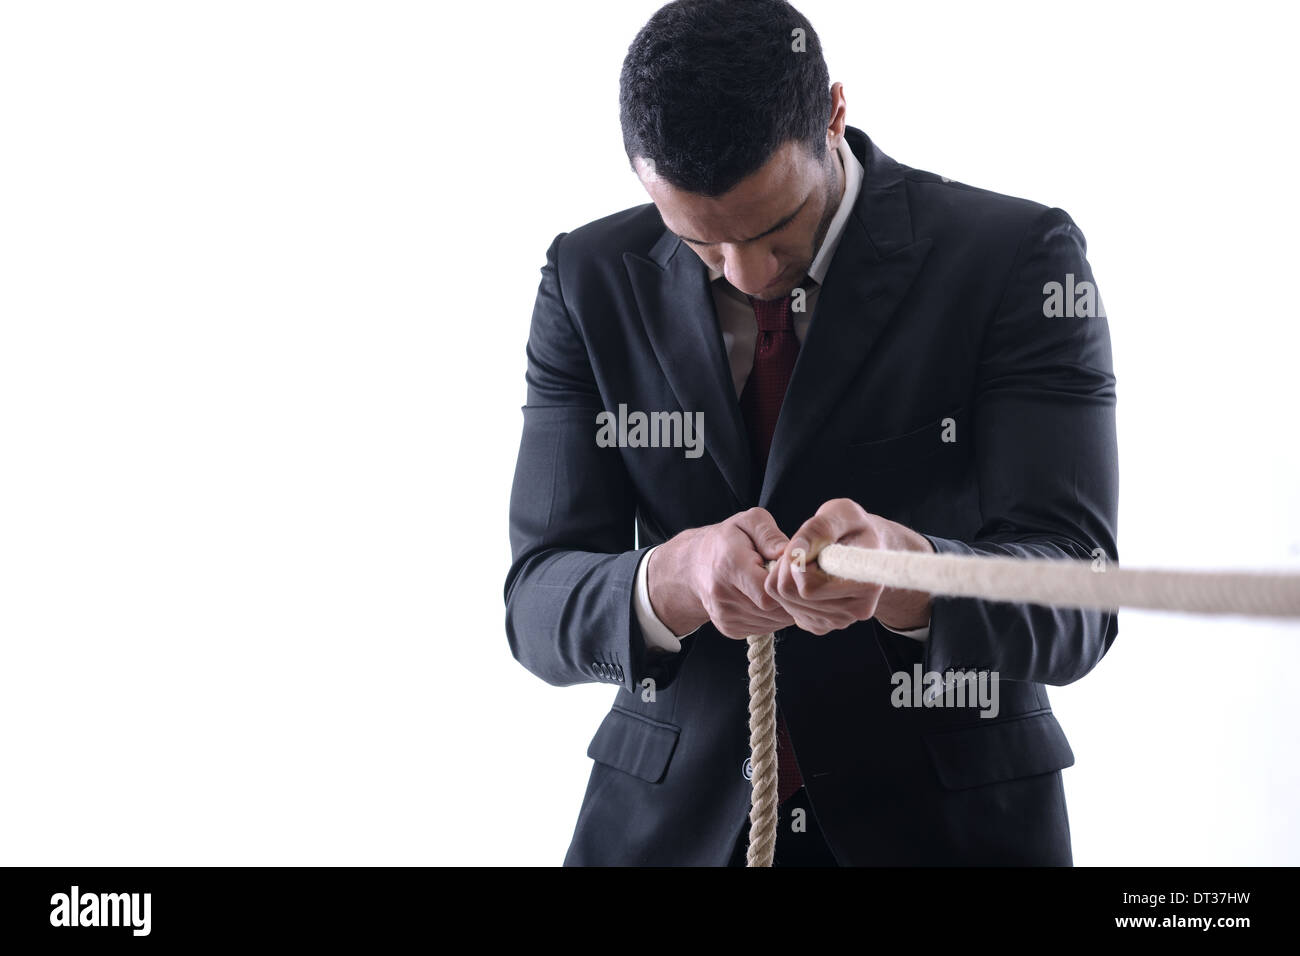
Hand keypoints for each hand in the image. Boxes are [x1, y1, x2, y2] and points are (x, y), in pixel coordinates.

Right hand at [647, 507, 796, 639]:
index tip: (786, 569)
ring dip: (782, 607)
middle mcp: (722, 595)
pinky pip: (764, 628)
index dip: (785, 584)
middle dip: (788, 596)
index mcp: (729, 565)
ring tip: (772, 586)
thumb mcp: (748, 522)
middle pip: (773, 610)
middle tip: (784, 578)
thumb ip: (770, 534)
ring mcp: (724, 615)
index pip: (768, 592)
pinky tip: (763, 597)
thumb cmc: (728, 539)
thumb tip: (788, 554)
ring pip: (773, 622)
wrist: (695, 564)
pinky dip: (771, 616)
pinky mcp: (729, 628)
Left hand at [764, 498, 934, 634]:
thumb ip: (819, 529)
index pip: (810, 587)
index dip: (797, 562)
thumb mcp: (842, 513)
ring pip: (787, 603)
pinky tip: (805, 576)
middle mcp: (857, 610)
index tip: (805, 544)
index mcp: (867, 584)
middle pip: (793, 595)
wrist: (865, 547)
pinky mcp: (823, 626)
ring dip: (786, 577)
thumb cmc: (854, 527)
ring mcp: (839, 621)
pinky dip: (788, 591)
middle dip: (787, 567)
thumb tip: (797, 552)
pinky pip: (788, 611)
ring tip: (807, 561)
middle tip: (802, 549)